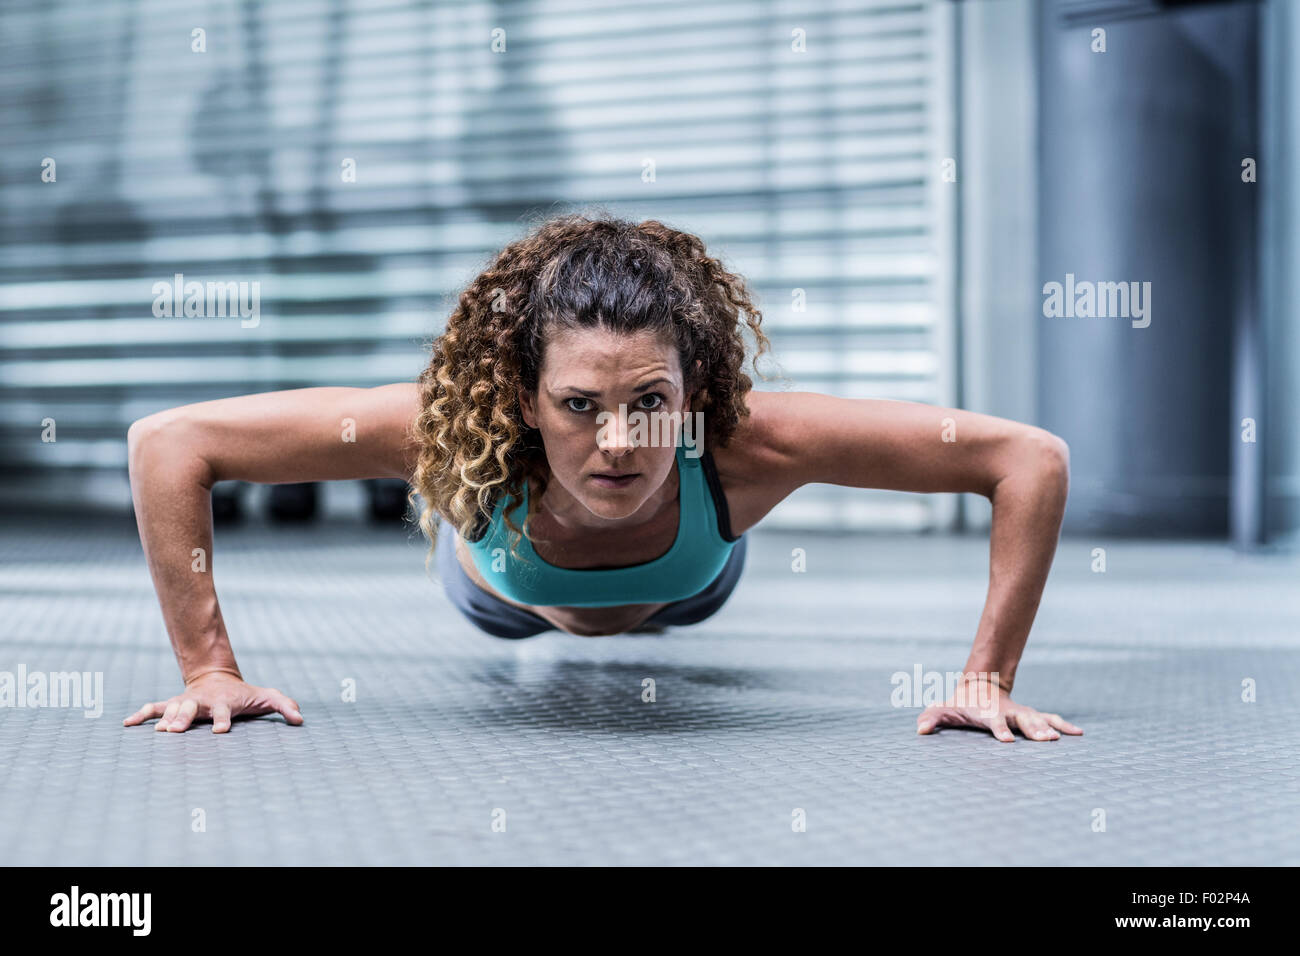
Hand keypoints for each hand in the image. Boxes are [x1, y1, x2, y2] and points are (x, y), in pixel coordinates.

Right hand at [122, 669, 303, 733]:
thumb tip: (300, 719)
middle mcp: (202, 701)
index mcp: (225, 702)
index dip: (222, 720)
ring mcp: (186, 701)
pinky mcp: (173, 703)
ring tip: (157, 731)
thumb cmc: (245, 693)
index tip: (219, 731)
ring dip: (164, 718)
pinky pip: (155, 707)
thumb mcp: (267, 696)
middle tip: (174, 732)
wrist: (219, 677)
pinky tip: (127, 723)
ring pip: (172, 707)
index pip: (224, 711)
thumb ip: (284, 705)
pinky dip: (142, 714)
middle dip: (183, 718)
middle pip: (191, 708)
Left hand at [916, 675, 1081, 741]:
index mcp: (988, 713)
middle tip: (1045, 740)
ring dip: (1049, 728)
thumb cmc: (960, 702)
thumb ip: (931, 718)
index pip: (994, 722)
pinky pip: (1049, 719)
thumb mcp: (944, 709)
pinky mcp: (1030, 715)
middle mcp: (1008, 713)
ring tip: (1060, 739)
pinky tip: (1078, 733)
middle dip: (1033, 730)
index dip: (999, 730)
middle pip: (1022, 721)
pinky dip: (1063, 724)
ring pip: (1038, 719)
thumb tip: (919, 730)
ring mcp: (1021, 713)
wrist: (980, 685)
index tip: (1006, 740)